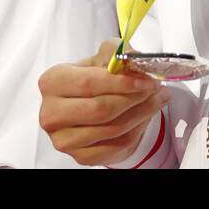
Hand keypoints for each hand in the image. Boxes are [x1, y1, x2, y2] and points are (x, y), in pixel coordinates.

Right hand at [37, 39, 170, 165]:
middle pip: (100, 109)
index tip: (144, 79)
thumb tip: (132, 56)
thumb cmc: (91, 80)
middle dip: (133, 98)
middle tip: (154, 88)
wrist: (88, 107)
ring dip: (141, 113)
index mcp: (52, 82)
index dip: (120, 82)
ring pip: (112, 128)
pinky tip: (145, 115)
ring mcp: (64, 138)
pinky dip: (137, 129)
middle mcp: (52, 113)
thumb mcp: (100, 58)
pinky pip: (117, 145)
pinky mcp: (80, 156)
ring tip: (156, 98)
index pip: (88, 83)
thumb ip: (114, 52)